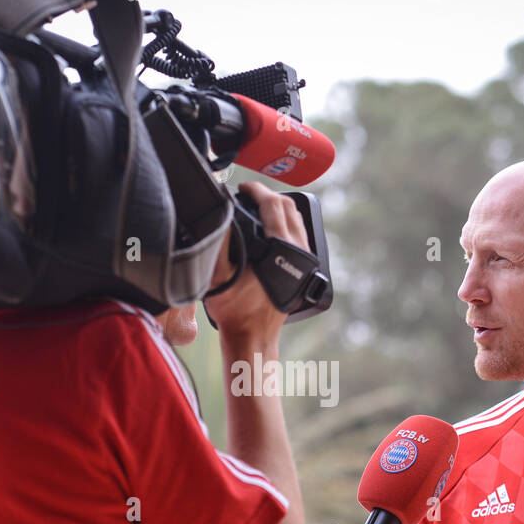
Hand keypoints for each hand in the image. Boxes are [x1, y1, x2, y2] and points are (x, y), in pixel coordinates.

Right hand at [204, 182, 309, 339]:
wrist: (252, 336)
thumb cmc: (236, 310)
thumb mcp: (219, 274)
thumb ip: (221, 241)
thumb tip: (223, 211)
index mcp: (281, 249)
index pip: (273, 204)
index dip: (256, 190)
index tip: (242, 187)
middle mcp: (299, 252)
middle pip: (288, 207)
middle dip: (267, 195)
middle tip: (247, 194)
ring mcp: (305, 260)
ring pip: (296, 219)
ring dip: (278, 207)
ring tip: (257, 205)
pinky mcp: (304, 268)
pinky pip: (299, 233)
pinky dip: (285, 222)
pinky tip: (269, 225)